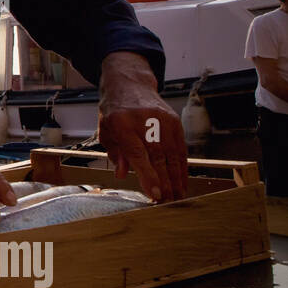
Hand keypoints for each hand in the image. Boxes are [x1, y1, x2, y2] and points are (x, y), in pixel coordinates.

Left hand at [98, 52, 187, 201]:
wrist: (130, 84)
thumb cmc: (114, 111)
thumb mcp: (105, 131)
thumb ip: (115, 153)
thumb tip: (122, 173)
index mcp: (122, 124)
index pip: (137, 154)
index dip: (147, 175)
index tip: (154, 193)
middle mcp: (145, 121)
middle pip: (158, 157)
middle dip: (164, 182)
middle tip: (166, 202)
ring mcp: (162, 120)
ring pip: (173, 155)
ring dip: (176, 178)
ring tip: (177, 197)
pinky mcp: (174, 121)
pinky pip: (180, 148)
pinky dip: (182, 167)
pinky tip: (182, 181)